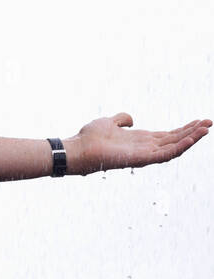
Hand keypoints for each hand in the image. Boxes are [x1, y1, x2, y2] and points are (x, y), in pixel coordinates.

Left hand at [67, 113, 210, 174]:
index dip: (185, 129)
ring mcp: (145, 154)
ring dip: (191, 138)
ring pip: (175, 147)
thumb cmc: (90, 137)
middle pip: (176, 140)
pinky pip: (165, 154)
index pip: (169, 135)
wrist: (78, 148)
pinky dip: (180, 147)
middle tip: (210, 122)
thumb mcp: (109, 122)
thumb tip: (131, 119)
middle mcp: (146, 148)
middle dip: (193, 132)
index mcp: (141, 140)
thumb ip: (121, 119)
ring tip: (206, 129)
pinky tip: (192, 138)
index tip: (200, 121)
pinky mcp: (141, 159)